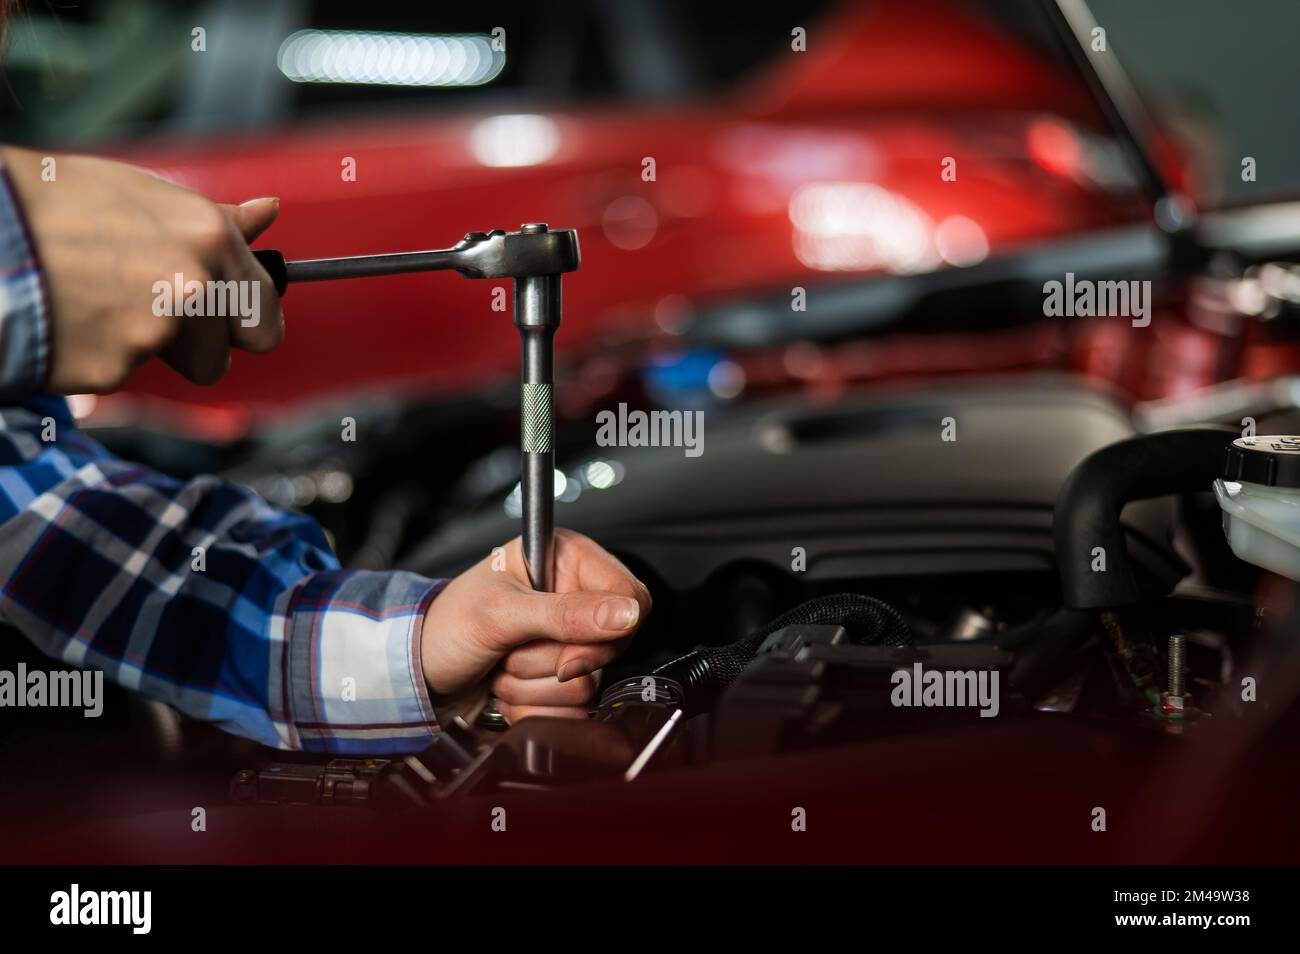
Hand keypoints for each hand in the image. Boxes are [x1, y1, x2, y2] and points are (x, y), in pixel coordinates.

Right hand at [0, 145, 283, 392]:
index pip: (267, 308)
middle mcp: (194, 286)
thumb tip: (268, 213)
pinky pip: (122, 373)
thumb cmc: (53, 203)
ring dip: (152, 348)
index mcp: (210, 237)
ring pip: (180, 366)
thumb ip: (214, 218)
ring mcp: (155, 332)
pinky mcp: (113, 369)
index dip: (248, 318)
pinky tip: (69, 320)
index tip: (232, 320)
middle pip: (231, 351)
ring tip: (100, 304)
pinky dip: (100, 355)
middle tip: (165, 320)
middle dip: (208, 346)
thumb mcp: (140, 193)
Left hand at [421, 529, 650, 723]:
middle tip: (513, 650)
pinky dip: (532, 706)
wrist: (417, 671)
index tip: (570, 653)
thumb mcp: (501, 612)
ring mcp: (567, 643)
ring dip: (534, 684)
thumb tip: (626, 612)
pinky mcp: (560, 681)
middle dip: (553, 661)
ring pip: (589, 683)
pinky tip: (505, 688)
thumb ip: (566, 612)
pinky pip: (573, 709)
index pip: (629, 595)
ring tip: (500, 665)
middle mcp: (573, 598)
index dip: (608, 630)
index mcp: (565, 560)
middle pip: (611, 646)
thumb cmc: (445, 624)